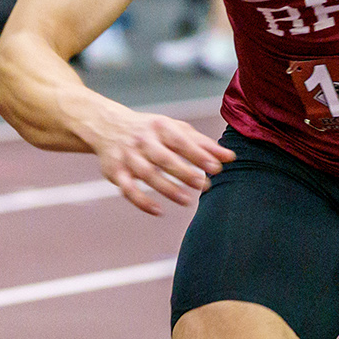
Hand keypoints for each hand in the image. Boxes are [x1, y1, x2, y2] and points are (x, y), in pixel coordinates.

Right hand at [83, 108, 234, 214]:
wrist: (108, 127)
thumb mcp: (176, 130)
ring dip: (166, 188)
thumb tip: (230, 157)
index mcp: (160, 127)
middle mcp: (142, 140)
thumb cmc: (152, 130)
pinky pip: (127, 189)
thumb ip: (203, 144)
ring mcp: (127, 157)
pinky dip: (142, 201)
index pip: (181, 141)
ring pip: (146, 174)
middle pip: (164, 158)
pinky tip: (159, 211)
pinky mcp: (115, 172)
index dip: (199, 155)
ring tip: (187, 201)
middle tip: (205, 186)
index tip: (217, 168)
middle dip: (185, 172)